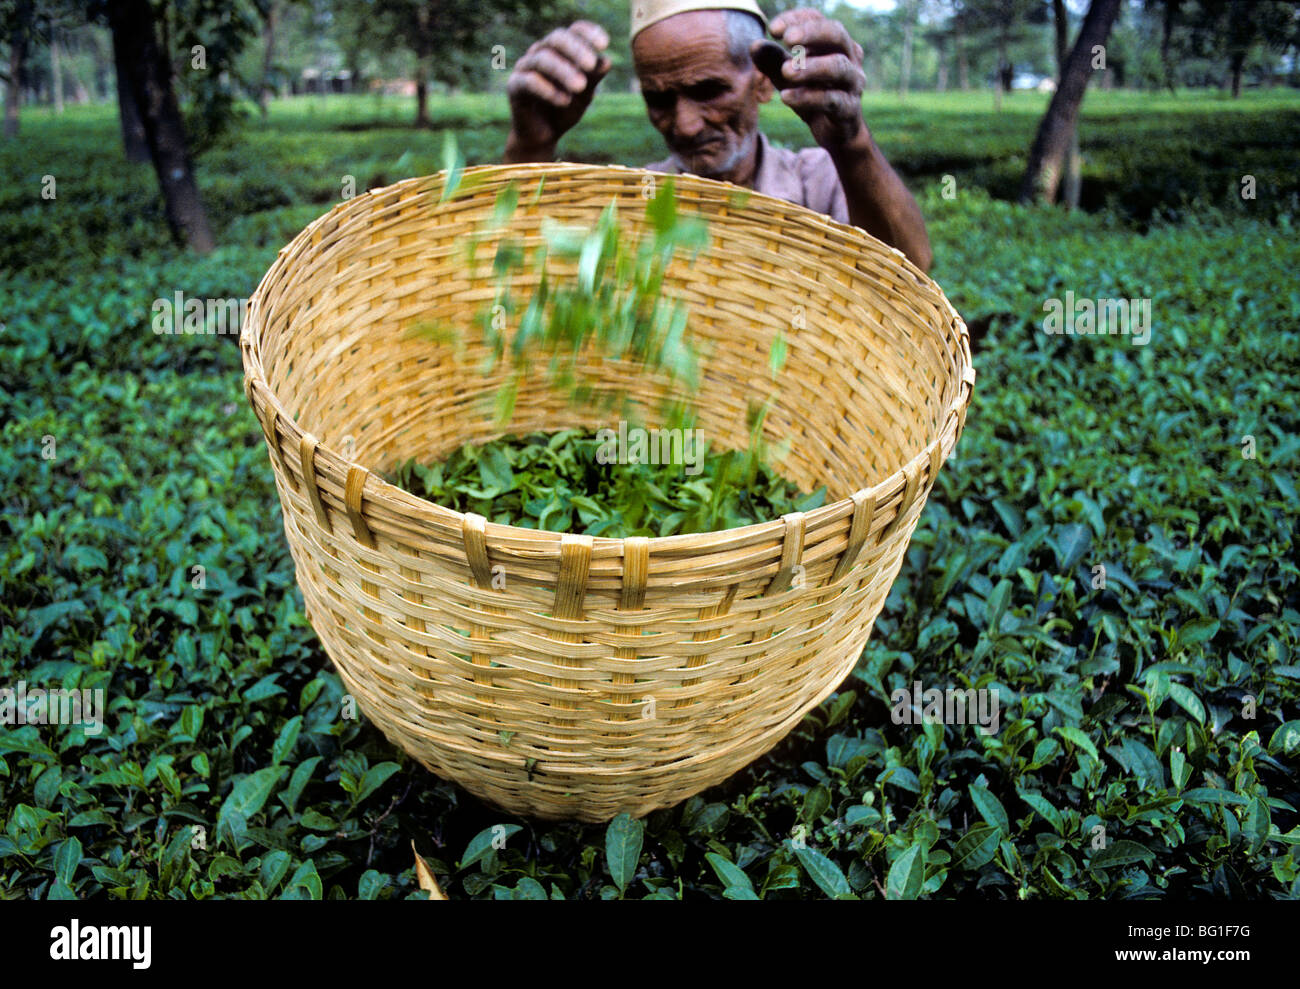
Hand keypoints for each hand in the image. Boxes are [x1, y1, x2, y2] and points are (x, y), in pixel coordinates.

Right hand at [505, 21, 610, 161]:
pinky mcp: (515, 85)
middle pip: (557, 38)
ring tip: (580, 86)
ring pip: (543, 59)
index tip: (604, 44)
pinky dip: (548, 90)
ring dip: (563, 71)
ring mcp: (526, 66)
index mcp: (561, 49)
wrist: (543, 136)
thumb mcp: (584, 94)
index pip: (574, 30)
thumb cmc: (565, 109)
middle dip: (575, 49)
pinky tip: (564, 100)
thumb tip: (606, 61)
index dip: (588, 33)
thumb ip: (593, 78)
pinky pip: (529, 81)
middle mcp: (541, 51)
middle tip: (590, 64)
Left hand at [763, 9, 866, 150]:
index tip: (773, 29)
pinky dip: (808, 98)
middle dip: (811, 33)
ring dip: (810, 67)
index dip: (797, 20)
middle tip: (787, 40)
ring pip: (837, 67)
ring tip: (785, 71)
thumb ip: (773, 61)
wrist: (836, 131)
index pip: (818, 20)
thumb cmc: (813, 95)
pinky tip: (786, 97)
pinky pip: (831, 100)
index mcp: (834, 43)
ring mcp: (853, 83)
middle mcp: (849, 57)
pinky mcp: (849, 109)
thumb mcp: (789, 77)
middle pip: (836, 34)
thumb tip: (754, 45)